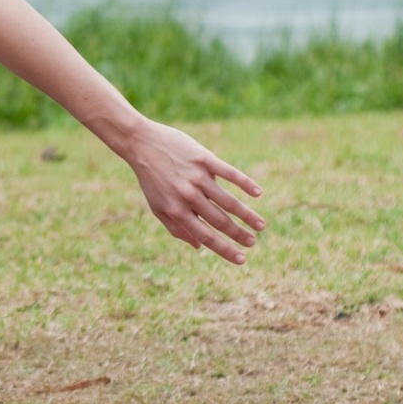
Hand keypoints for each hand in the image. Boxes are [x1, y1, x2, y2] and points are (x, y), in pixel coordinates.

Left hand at [118, 120, 264, 263]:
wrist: (141, 144)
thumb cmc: (151, 178)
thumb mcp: (157, 206)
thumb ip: (176, 228)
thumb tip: (198, 246)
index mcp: (176, 210)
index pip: (205, 236)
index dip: (225, 250)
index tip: (241, 259)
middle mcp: (188, 196)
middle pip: (220, 220)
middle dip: (239, 234)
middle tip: (253, 242)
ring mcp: (197, 177)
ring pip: (228, 201)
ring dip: (247, 215)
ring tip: (261, 226)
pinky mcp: (203, 159)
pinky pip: (229, 173)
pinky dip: (245, 183)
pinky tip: (257, 193)